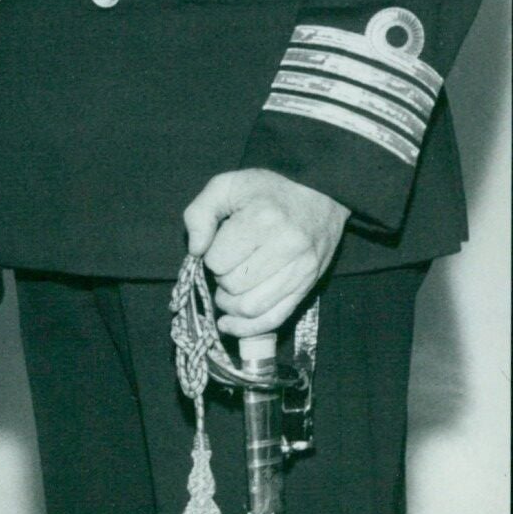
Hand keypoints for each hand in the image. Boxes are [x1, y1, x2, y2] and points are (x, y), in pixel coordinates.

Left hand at [183, 169, 347, 336]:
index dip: (209, 257)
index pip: (218, 260)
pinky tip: (230, 324)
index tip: (218, 245)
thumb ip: (200, 213)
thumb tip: (195, 249)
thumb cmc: (266, 190)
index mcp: (262, 219)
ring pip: (250, 307)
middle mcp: (286, 247)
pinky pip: (275, 319)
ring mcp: (301, 270)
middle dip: (219, 279)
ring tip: (227, 289)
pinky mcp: (308, 287)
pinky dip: (248, 328)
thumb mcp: (226, 185)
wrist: (319, 194)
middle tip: (226, 263)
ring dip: (229, 304)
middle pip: (233, 285)